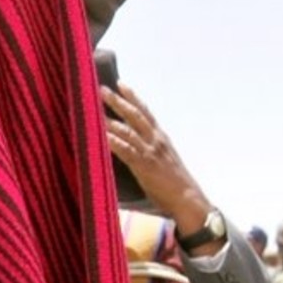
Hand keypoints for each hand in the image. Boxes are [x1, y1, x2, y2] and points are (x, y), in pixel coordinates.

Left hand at [101, 81, 210, 235]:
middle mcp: (156, 140)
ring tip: (93, 110)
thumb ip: (150, 149)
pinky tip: (101, 135)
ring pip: (127, 130)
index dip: (133, 97)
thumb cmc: (174, 183)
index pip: (146, 112)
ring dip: (109, 119)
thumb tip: (134, 143)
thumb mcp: (164, 159)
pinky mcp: (144, 166)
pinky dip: (113, 141)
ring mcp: (150, 152)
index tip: (121, 83)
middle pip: (134, 115)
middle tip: (101, 89)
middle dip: (117, 101)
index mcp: (161, 138)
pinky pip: (125, 150)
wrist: (188, 199)